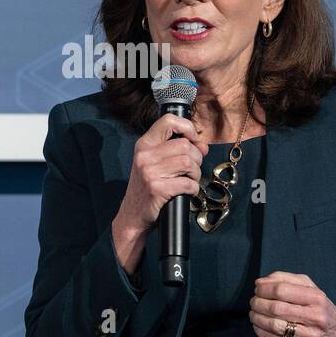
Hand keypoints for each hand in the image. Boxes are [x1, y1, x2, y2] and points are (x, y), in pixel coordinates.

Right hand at [116, 113, 208, 234]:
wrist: (133, 215)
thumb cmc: (148, 188)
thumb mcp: (159, 164)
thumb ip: (179, 151)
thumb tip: (203, 145)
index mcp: (145, 144)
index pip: (168, 121)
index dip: (187, 127)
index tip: (194, 141)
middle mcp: (145, 155)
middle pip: (185, 145)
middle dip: (197, 159)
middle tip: (192, 170)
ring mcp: (149, 172)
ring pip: (188, 163)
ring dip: (196, 174)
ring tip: (190, 180)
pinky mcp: (156, 188)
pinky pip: (187, 183)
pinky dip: (193, 189)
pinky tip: (187, 192)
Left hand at [249, 271, 335, 336]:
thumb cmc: (320, 306)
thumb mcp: (310, 287)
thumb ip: (286, 279)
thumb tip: (260, 282)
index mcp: (316, 297)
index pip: (282, 290)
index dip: (264, 289)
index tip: (257, 288)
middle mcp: (314, 316)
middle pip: (276, 308)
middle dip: (258, 303)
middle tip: (254, 302)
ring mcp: (308, 335)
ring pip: (274, 325)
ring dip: (257, 318)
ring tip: (254, 313)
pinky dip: (261, 332)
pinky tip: (258, 326)